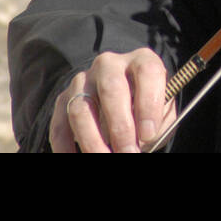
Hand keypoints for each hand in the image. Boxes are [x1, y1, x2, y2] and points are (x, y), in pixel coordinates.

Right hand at [50, 48, 176, 153]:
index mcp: (141, 60)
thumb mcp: (161, 111)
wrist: (123, 102)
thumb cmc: (147, 108)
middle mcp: (111, 64)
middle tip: (129, 152)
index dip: (149, 104)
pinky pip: (60, 123)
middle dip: (120, 127)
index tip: (149, 135)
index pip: (147, 72)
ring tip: (105, 159)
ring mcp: (84, 79)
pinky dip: (65, 146)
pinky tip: (73, 156)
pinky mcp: (63, 98)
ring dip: (93, 141)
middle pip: (111, 88)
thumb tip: (141, 142)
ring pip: (82, 108)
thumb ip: (156, 125)